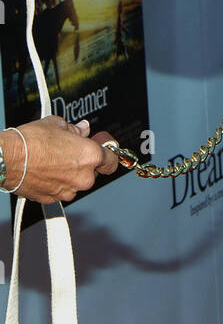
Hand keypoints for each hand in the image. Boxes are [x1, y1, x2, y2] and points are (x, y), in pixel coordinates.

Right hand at [1, 117, 119, 203]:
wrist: (8, 159)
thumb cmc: (31, 142)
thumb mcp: (57, 125)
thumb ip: (76, 129)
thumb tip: (82, 129)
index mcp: (90, 156)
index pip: (112, 161)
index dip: (108, 155)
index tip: (104, 152)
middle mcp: (83, 177)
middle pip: (92, 172)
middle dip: (83, 163)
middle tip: (69, 152)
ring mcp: (68, 190)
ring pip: (76, 182)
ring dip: (69, 174)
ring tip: (53, 160)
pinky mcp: (53, 199)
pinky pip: (61, 190)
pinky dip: (56, 183)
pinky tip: (45, 171)